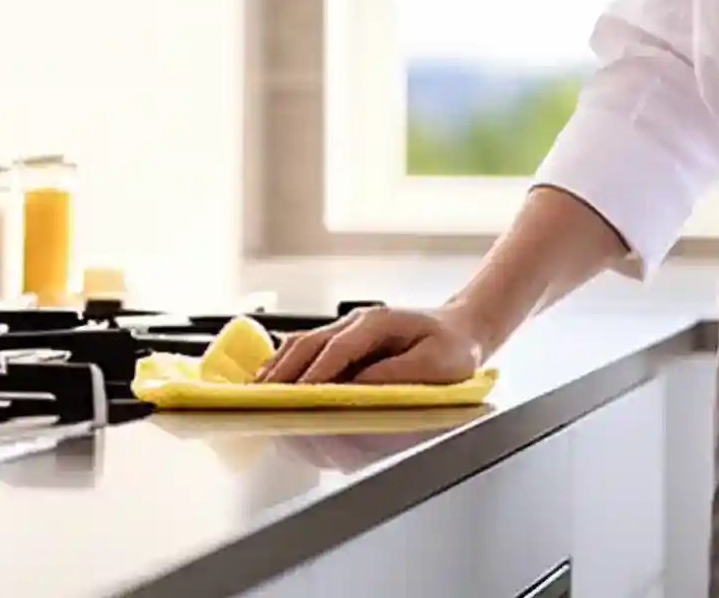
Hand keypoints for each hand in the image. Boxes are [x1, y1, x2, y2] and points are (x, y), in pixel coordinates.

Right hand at [253, 306, 483, 384]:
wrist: (460, 327)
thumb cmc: (453, 347)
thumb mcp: (438, 363)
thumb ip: (397, 374)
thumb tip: (357, 387)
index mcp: (377, 323)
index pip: (337, 349)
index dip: (316, 374)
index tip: (299, 396)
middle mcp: (355, 322)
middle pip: (308, 345)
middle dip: (285, 373)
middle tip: (264, 397)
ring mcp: (346, 329)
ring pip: (301, 345)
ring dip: (278, 368)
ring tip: (258, 390)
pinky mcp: (343, 342)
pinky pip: (307, 350)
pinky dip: (285, 364)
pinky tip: (271, 378)